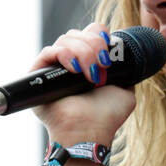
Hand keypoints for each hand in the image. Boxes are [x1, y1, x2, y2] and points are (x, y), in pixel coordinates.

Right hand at [27, 19, 136, 144]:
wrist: (90, 131)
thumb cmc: (106, 117)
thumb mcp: (125, 90)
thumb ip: (125, 72)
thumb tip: (124, 58)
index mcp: (87, 63)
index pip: (89, 33)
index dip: (99, 37)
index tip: (108, 54)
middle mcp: (69, 63)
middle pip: (78, 33)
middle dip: (94, 46)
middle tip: (101, 67)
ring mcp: (54, 68)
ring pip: (65, 39)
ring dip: (83, 52)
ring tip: (90, 75)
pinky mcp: (39, 74)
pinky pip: (49, 51)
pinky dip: (65, 54)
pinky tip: (75, 70)